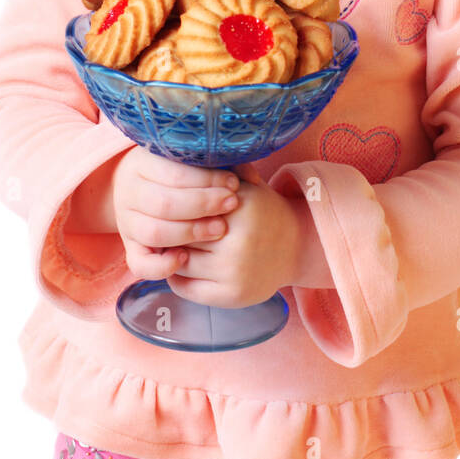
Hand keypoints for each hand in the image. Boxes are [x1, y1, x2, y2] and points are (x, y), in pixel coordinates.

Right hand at [111, 146, 243, 281]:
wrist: (151, 190)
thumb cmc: (184, 174)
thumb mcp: (194, 161)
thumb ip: (216, 163)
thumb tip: (248, 175)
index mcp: (140, 163)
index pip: (174, 174)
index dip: (207, 180)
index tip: (234, 184)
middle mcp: (127, 192)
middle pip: (164, 203)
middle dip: (203, 205)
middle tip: (232, 204)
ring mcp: (127, 222)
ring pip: (154, 232)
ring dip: (190, 232)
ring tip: (220, 229)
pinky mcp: (131, 249)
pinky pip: (141, 264)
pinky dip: (163, 265)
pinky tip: (185, 257)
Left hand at [166, 163, 307, 308]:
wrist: (295, 246)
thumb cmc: (261, 212)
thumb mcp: (247, 184)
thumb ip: (218, 172)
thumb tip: (181, 163)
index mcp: (240, 206)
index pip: (185, 205)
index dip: (174, 206)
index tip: (166, 205)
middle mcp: (238, 240)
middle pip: (180, 234)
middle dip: (171, 230)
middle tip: (164, 227)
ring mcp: (235, 271)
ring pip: (179, 261)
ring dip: (171, 254)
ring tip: (175, 245)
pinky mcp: (232, 296)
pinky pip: (185, 288)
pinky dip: (177, 277)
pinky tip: (183, 266)